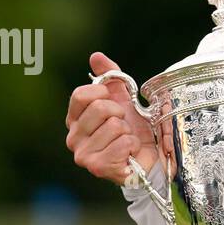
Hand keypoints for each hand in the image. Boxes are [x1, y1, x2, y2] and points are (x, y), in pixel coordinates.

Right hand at [65, 51, 159, 185]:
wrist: (150, 161)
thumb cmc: (134, 132)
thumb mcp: (124, 100)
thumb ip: (111, 77)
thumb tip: (96, 56)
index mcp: (74, 120)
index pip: (80, 94)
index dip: (103, 94)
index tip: (114, 103)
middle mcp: (73, 138)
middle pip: (99, 108)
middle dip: (120, 113)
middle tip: (124, 125)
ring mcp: (83, 155)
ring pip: (114, 125)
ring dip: (129, 132)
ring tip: (127, 141)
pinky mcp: (98, 167)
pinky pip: (123, 143)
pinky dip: (133, 146)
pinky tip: (129, 154)